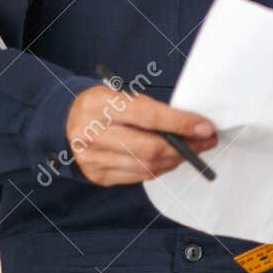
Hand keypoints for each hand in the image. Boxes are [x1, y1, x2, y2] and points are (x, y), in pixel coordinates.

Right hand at [65, 84, 216, 185]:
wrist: (66, 122)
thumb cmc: (103, 106)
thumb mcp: (122, 96)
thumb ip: (153, 110)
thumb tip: (192, 126)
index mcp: (99, 105)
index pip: (148, 117)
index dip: (181, 124)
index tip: (206, 127)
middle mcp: (91, 134)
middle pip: (149, 148)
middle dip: (185, 147)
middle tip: (206, 141)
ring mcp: (92, 159)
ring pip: (147, 166)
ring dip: (176, 160)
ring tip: (192, 150)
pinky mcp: (97, 176)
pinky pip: (138, 177)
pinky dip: (160, 168)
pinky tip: (170, 159)